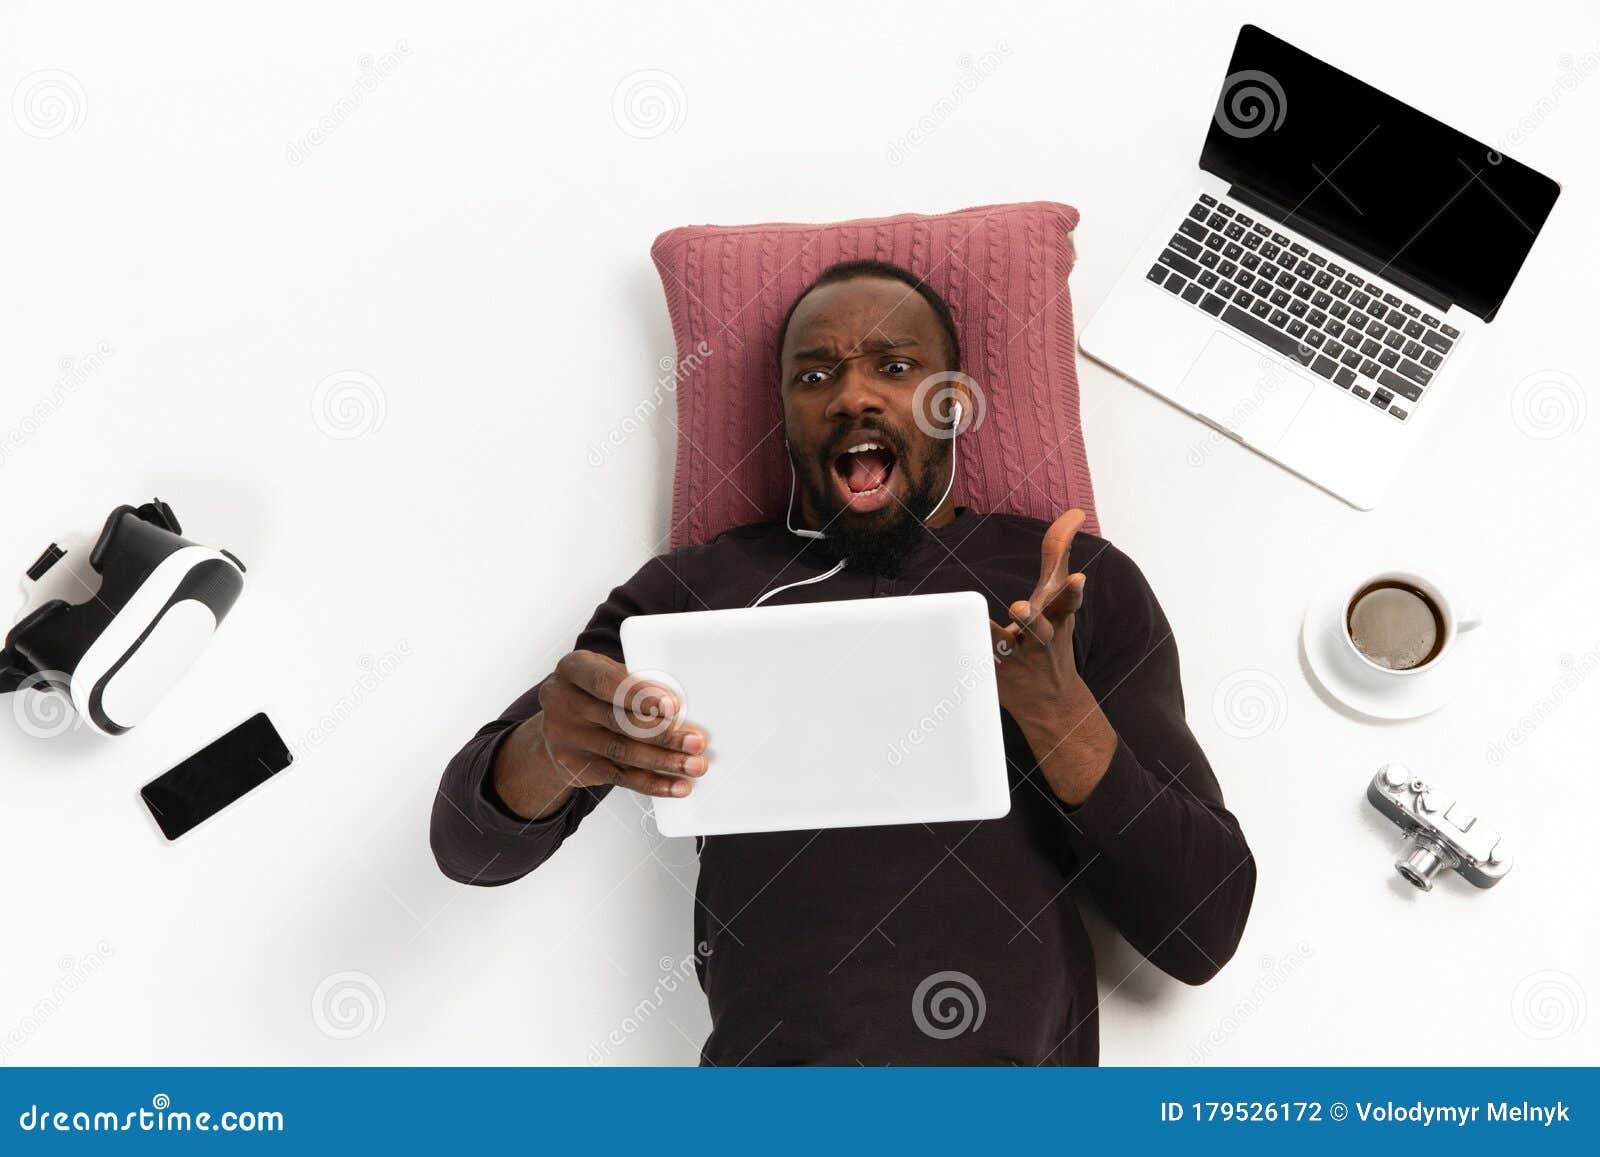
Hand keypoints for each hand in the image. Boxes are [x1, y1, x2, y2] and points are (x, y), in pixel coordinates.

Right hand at [494, 650, 707, 818]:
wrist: (557, 722)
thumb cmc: (596, 691)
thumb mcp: (609, 673)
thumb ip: (635, 684)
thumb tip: (679, 709)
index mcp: (574, 669)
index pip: (606, 682)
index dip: (641, 695)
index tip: (673, 707)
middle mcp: (562, 702)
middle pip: (619, 722)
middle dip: (663, 734)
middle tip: (696, 742)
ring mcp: (564, 737)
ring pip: (621, 752)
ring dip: (663, 761)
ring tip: (694, 765)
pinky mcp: (574, 766)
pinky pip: (618, 777)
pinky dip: (652, 783)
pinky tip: (675, 785)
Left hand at [987, 509, 1116, 803]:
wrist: (1053, 703)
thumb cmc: (1052, 635)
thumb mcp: (1059, 598)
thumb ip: (1058, 553)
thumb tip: (1075, 513)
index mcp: (1058, 618)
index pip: (1068, 602)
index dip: (1072, 592)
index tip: (1078, 580)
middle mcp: (1041, 640)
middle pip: (1039, 628)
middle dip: (1031, 618)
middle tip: (1020, 608)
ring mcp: (1017, 660)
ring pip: (1001, 647)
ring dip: (992, 638)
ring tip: (981, 633)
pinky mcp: (994, 674)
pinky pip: (975, 662)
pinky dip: (963, 655)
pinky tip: (943, 644)